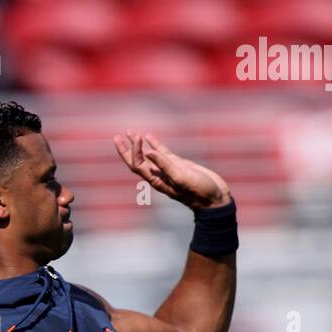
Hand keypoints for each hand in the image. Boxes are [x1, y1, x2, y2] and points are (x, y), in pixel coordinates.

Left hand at [114, 133, 230, 210]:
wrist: (214, 198)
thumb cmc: (199, 191)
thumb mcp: (181, 178)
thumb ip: (165, 165)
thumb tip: (147, 153)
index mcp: (156, 180)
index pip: (137, 164)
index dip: (134, 150)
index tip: (139, 137)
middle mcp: (159, 175)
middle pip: (136, 162)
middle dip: (126, 150)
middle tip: (117, 137)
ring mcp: (167, 170)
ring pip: (148, 156)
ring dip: (138, 145)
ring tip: (130, 132)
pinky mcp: (177, 165)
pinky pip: (162, 153)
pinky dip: (154, 144)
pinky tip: (149, 136)